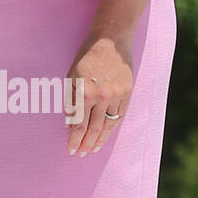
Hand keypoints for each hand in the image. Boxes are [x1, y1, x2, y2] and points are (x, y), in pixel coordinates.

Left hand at [65, 31, 133, 155]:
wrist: (110, 43)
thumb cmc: (86, 58)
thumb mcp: (71, 77)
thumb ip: (71, 101)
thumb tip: (69, 124)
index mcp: (84, 92)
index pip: (78, 124)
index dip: (74, 139)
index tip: (71, 150)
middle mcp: (101, 97)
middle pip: (93, 129)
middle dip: (86, 144)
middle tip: (81, 154)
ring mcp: (116, 97)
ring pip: (107, 125)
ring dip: (99, 140)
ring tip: (93, 150)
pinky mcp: (127, 94)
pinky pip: (119, 116)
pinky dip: (112, 128)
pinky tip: (106, 135)